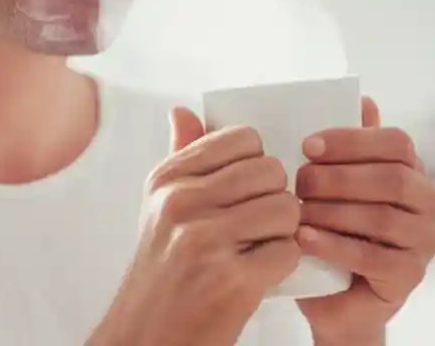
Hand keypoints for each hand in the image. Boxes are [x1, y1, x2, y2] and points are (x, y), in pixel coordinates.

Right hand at [88, 107, 300, 345]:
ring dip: (283, 232)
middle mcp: (182, 203)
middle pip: (271, 171)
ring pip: (286, 208)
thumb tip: (183, 110)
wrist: (146, 339)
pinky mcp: (231, 279)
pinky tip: (257, 275)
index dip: (258, 163)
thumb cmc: (162, 273)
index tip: (245, 191)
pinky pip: (288, 250)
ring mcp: (205, 241)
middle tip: (254, 226)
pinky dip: (282, 265)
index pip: (243, 139)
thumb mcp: (161, 209)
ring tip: (257, 249)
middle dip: (275, 198)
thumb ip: (181, 158)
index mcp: (168, 179)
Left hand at [294, 97, 434, 345]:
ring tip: (297, 212)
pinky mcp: (410, 276)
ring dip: (334, 211)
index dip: (352, 140)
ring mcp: (425, 241)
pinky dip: (334, 246)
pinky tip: (305, 239)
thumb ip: (351, 148)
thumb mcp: (337, 186)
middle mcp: (429, 203)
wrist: (336, 299)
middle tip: (298, 181)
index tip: (307, 145)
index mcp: (415, 171)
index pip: (396, 143)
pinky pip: (373, 257)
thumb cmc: (335, 232)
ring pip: (382, 217)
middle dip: (340, 177)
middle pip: (392, 178)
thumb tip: (363, 99)